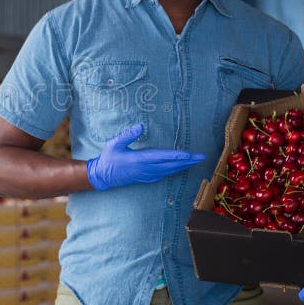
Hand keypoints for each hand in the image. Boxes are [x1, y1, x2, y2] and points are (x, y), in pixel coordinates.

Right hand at [86, 124, 205, 190]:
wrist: (103, 176)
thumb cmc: (108, 158)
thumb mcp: (114, 144)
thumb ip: (127, 135)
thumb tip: (141, 126)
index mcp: (139, 160)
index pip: (163, 157)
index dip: (178, 156)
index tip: (190, 154)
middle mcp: (146, 169)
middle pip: (171, 165)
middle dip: (187, 161)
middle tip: (201, 157)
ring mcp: (147, 175)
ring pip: (169, 171)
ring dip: (183, 166)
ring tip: (194, 161)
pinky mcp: (146, 178)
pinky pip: (164, 174)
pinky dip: (174, 170)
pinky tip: (179, 168)